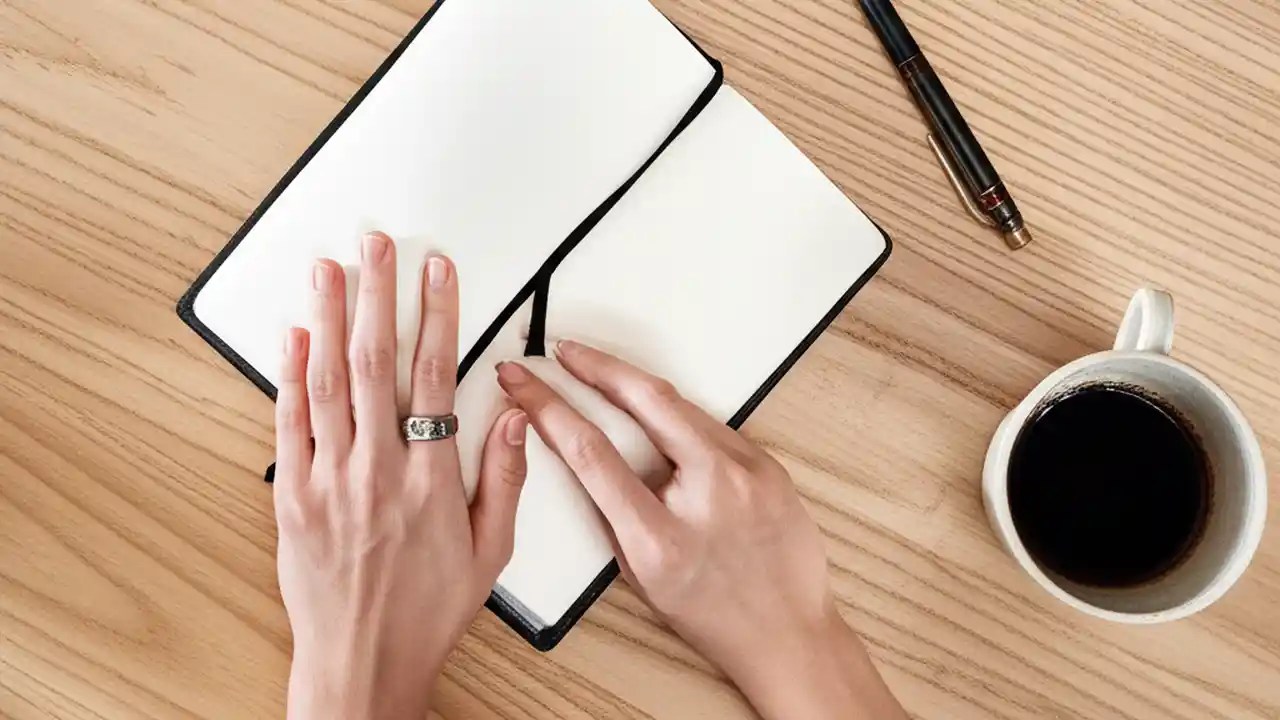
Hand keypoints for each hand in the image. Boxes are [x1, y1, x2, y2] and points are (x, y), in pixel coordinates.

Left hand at [273, 232, 528, 719]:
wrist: (361, 663)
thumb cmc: (426, 611)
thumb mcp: (490, 551)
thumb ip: (503, 478)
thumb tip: (510, 415)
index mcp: (430, 480)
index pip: (433, 375)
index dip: (436, 313)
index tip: (436, 271)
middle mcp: (377, 471)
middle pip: (376, 361)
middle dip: (378, 294)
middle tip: (375, 245)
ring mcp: (328, 481)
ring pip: (328, 381)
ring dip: (329, 317)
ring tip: (329, 270)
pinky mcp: (291, 496)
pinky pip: (288, 423)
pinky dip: (290, 375)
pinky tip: (295, 335)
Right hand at [497, 341, 904, 719]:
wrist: (789, 633)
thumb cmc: (711, 613)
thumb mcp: (639, 576)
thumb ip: (611, 513)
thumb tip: (583, 452)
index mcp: (660, 537)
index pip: (591, 453)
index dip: (548, 408)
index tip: (523, 383)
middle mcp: (709, 494)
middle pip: (645, 401)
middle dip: (597, 366)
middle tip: (565, 350)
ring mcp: (748, 474)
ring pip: (682, 406)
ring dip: (637, 384)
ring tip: (602, 371)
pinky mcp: (770, 465)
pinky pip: (714, 425)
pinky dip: (679, 414)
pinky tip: (657, 411)